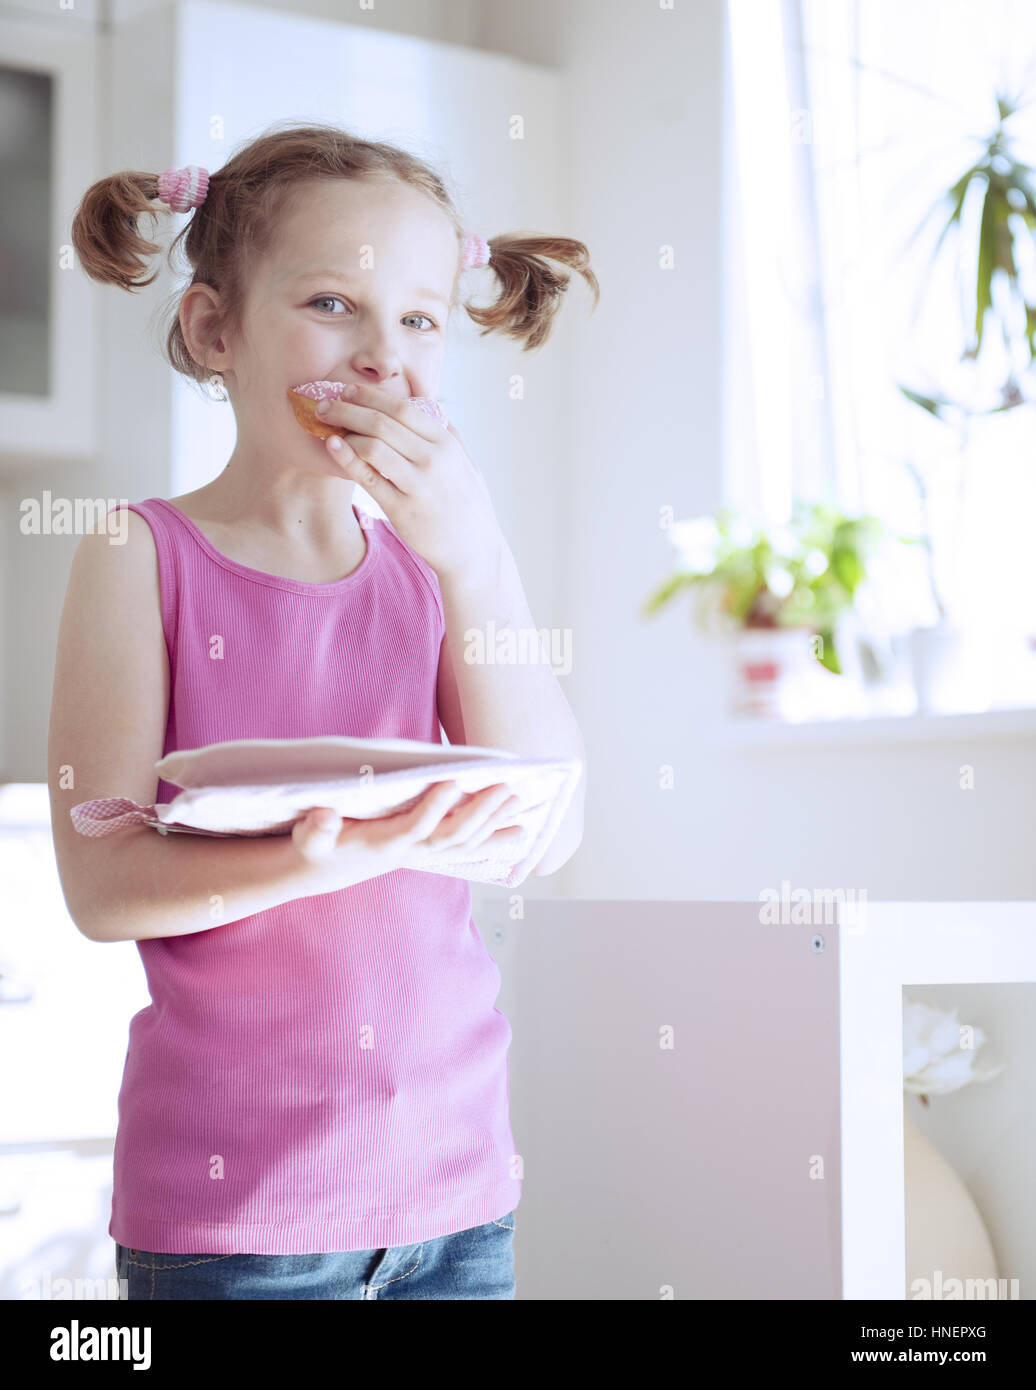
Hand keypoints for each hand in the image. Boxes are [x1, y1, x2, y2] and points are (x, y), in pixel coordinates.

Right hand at [291, 780, 522, 893]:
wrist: (327, 869)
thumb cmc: (318, 847)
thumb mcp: (308, 839)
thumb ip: (315, 829)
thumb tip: (324, 814)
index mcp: (381, 844)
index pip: (413, 828)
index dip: (433, 808)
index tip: (452, 781)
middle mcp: (408, 851)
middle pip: (451, 836)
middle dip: (480, 813)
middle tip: (506, 788)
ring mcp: (422, 853)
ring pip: (464, 842)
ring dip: (494, 825)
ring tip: (521, 804)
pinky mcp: (429, 851)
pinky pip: (466, 848)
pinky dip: (493, 841)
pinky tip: (520, 833)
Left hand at [313, 382, 504, 580]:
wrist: (473, 550)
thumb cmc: (469, 505)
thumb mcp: (468, 464)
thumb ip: (451, 435)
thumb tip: (434, 407)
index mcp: (446, 445)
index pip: (403, 409)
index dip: (371, 396)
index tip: (349, 390)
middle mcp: (433, 460)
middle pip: (383, 422)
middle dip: (348, 407)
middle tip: (325, 403)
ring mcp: (418, 485)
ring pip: (373, 446)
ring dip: (344, 429)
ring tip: (326, 425)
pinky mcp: (401, 510)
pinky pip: (368, 478)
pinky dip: (347, 458)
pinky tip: (333, 446)